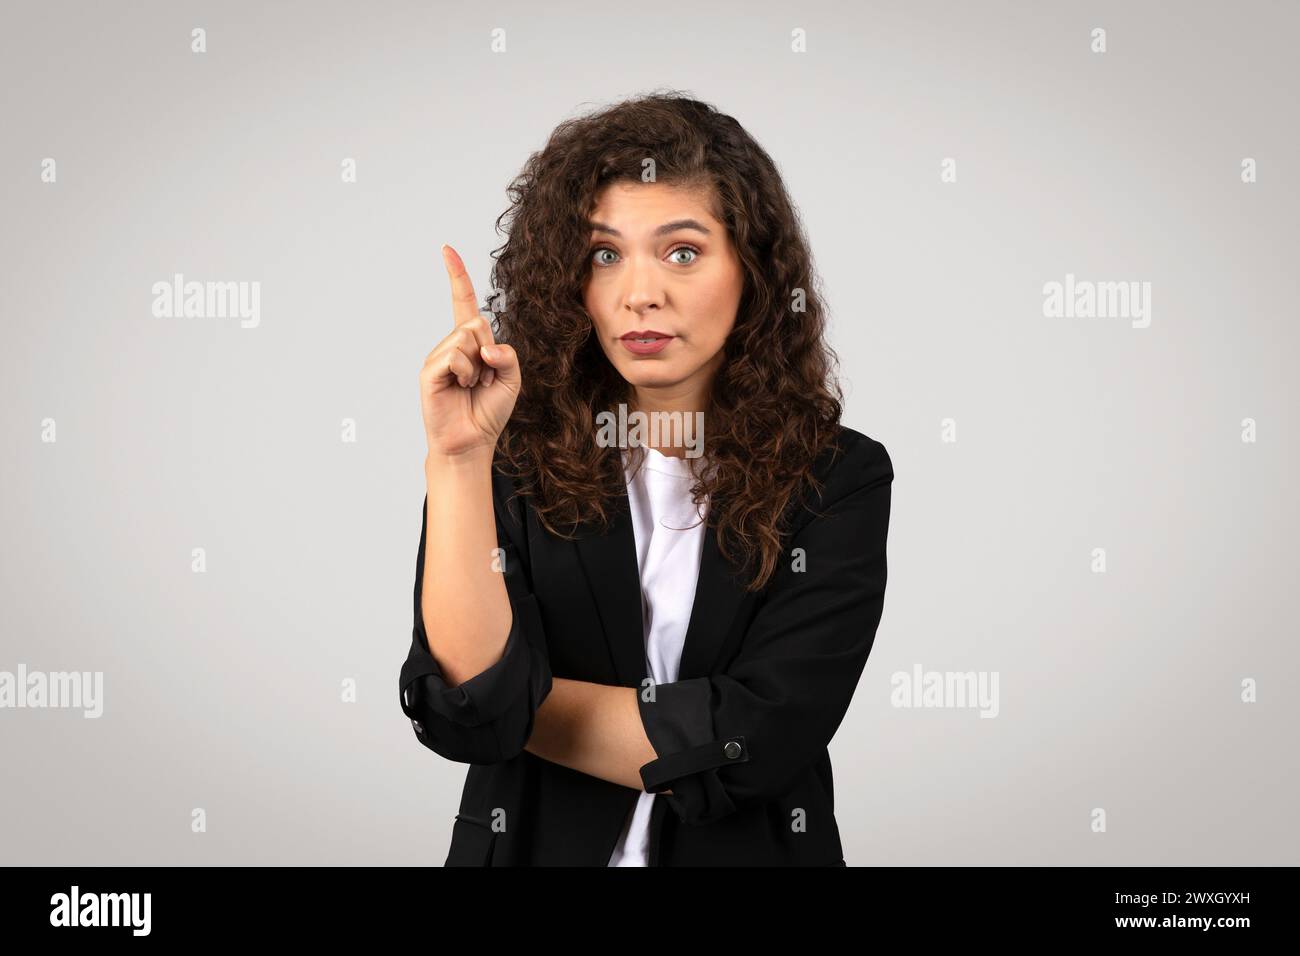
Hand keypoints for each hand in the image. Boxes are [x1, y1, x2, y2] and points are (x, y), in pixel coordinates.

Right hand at [419, 244, 521, 459]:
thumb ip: (508, 354)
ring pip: (467, 337)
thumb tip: (487, 345)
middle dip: (489, 350)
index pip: (463, 303)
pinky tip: (461, 388)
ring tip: (472, 386)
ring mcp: (438, 357)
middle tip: (484, 377)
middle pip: (476, 322)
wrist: (472, 441)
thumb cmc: (488, 411)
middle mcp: (451, 346)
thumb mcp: (512, 378)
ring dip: (479, 366)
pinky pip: (455, 356)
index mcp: (470, 343)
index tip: (447, 250)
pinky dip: (466, 372)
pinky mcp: (430, 371)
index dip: (457, 276)